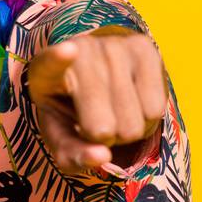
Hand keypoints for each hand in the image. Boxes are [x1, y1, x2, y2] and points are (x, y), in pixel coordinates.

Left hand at [27, 26, 165, 172]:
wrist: (96, 82)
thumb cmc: (70, 114)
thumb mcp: (62, 137)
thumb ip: (74, 154)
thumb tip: (102, 156)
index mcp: (45, 71)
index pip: (51, 63)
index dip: (58, 58)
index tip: (68, 51)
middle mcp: (81, 49)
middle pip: (102, 125)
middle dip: (103, 138)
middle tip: (94, 123)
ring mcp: (115, 45)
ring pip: (133, 122)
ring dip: (126, 130)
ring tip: (113, 111)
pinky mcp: (144, 48)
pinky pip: (156, 109)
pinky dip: (146, 120)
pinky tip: (132, 103)